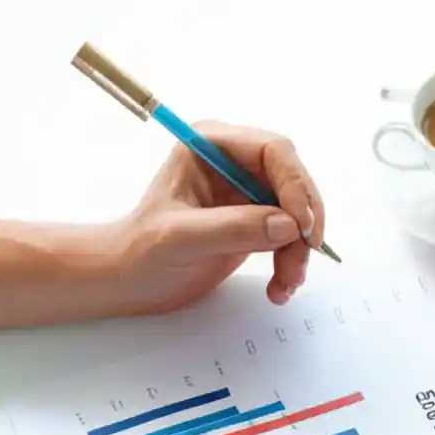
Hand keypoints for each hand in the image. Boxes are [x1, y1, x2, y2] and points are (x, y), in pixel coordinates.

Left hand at [115, 121, 325, 313]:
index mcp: (211, 147)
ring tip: (286, 283)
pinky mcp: (256, 222)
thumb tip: (288, 225)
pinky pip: (291, 236)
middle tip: (304, 253)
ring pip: (297, 213)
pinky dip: (292, 261)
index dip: (295, 184)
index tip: (301, 225)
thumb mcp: (180, 238)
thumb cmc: (141, 252)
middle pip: (293, 181)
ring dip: (299, 249)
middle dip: (303, 221)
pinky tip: (279, 287)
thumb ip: (233, 227)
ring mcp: (247, 194)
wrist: (130, 281)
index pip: (273, 150)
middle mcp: (234, 163)